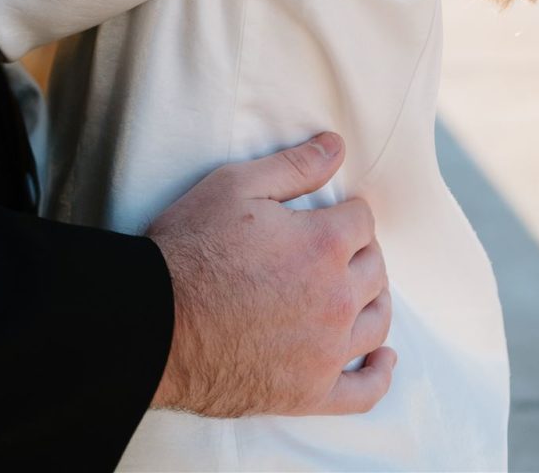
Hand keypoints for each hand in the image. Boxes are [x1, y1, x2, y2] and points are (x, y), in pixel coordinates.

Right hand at [147, 132, 394, 418]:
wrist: (157, 320)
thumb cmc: (192, 247)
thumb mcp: (235, 186)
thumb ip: (293, 166)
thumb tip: (336, 145)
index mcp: (323, 245)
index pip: (362, 220)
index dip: (347, 211)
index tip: (333, 213)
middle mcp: (337, 299)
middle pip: (375, 269)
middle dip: (361, 251)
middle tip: (338, 247)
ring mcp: (327, 351)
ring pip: (376, 321)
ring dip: (374, 299)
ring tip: (360, 290)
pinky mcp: (311, 392)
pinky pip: (365, 390)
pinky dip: (379, 374)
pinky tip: (382, 359)